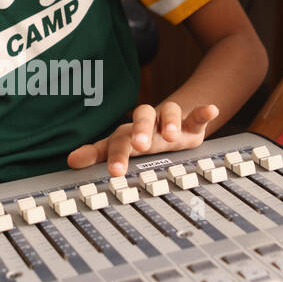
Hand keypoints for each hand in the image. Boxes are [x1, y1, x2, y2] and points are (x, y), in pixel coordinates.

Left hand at [67, 101, 219, 176]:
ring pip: (170, 112)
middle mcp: (150, 124)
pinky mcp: (192, 123)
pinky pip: (197, 114)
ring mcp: (171, 122)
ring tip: (172, 135)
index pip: (120, 139)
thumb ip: (97, 154)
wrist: (168, 123)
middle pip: (143, 117)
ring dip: (171, 121)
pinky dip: (204, 112)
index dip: (116, 155)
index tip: (115, 172)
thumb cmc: (141, 139)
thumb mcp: (120, 146)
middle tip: (141, 146)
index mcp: (130, 131)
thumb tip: (71, 161)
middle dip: (142, 130)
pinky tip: (211, 110)